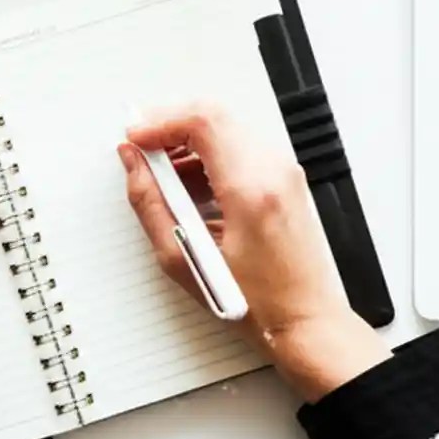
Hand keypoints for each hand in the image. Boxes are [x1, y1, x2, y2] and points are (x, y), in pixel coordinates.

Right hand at [119, 104, 389, 402]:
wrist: (304, 322)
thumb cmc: (256, 303)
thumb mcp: (184, 257)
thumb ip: (150, 204)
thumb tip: (134, 167)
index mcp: (251, 188)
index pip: (203, 121)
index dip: (160, 122)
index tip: (137, 140)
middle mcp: (274, 171)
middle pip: (215, 116)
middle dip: (171, 127)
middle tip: (143, 150)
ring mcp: (285, 173)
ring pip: (227, 130)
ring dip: (189, 143)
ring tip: (164, 178)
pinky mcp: (286, 181)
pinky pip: (242, 149)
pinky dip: (210, 157)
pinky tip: (192, 189)